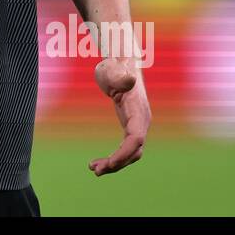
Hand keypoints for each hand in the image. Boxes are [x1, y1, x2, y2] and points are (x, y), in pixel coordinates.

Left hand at [89, 56, 150, 175]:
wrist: (120, 63)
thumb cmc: (115, 65)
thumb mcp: (114, 69)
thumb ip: (120, 75)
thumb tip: (128, 79)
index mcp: (138, 110)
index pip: (137, 138)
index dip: (125, 152)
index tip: (110, 163)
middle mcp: (141, 121)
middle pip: (134, 150)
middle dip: (117, 163)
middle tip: (95, 171)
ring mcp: (137, 125)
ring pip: (130, 153)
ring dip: (113, 164)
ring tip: (93, 169)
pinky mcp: (129, 126)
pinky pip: (124, 148)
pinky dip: (113, 157)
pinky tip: (97, 162)